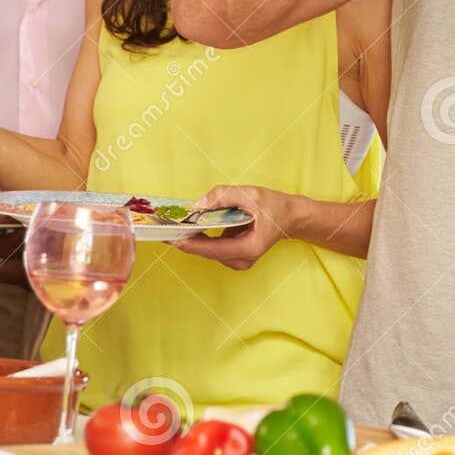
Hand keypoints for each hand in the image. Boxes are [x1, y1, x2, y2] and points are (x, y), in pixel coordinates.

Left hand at [171, 185, 292, 270]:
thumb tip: (198, 204)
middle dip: (185, 239)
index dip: (189, 243)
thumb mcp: (252, 194)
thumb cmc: (275, 206)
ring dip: (192, 238)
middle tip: (162, 228)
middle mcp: (242, 260)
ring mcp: (237, 261)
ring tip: (172, 226)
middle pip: (206, 252)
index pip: (212, 249)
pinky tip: (189, 227)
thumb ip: (225, 196)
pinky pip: (212, 248)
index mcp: (249, 248)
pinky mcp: (233, 256)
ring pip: (207, 251)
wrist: (291, 217)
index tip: (169, 237)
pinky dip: (201, 238)